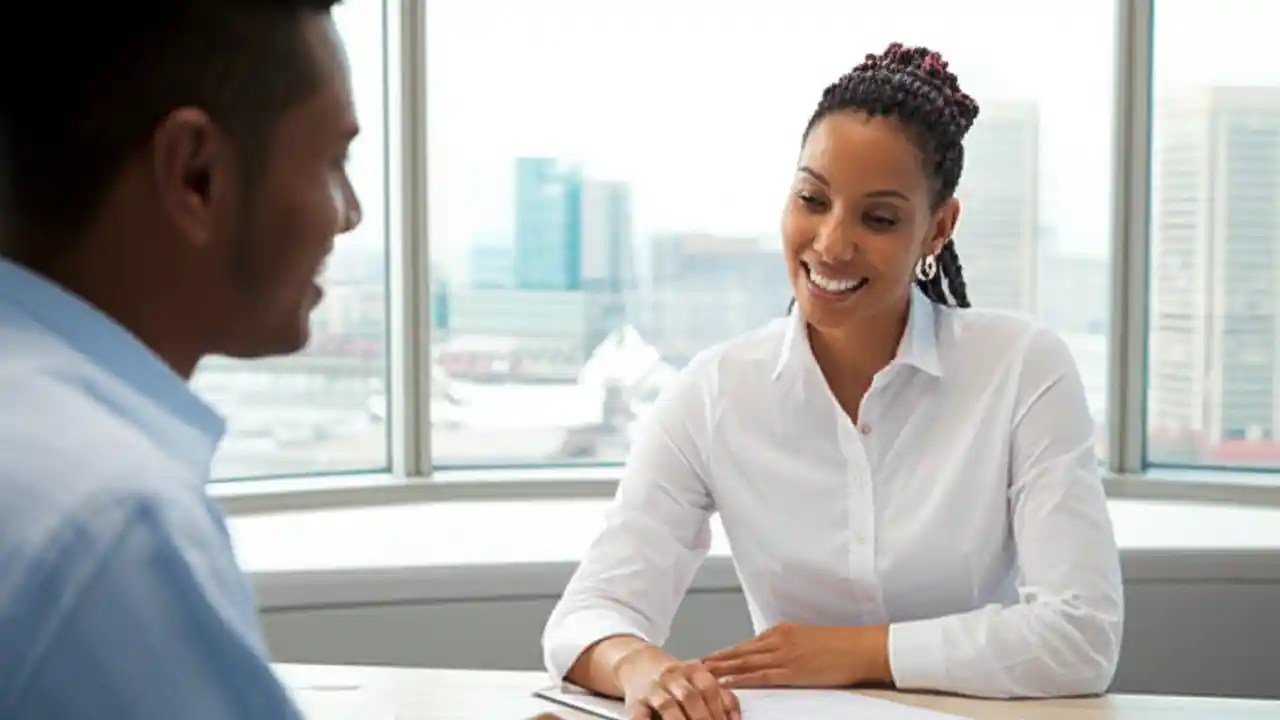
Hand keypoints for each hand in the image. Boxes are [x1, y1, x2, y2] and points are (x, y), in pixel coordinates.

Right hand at [615, 645, 741, 719]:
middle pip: (690, 696)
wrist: (639, 664)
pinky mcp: (634, 702)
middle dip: (703, 719)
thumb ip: (721, 697)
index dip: (720, 709)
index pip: (709, 688)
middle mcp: (672, 677)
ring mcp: (652, 690)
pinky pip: (639, 715)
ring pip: (667, 705)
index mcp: (693, 671)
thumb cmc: (676, 679)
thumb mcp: (699, 679)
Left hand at [701, 622, 890, 688]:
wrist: (860, 647)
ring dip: (719, 668)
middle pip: (738, 651)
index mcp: (782, 631)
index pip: (747, 644)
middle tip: (691, 664)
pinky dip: (738, 679)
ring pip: (743, 662)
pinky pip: (758, 675)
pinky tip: (723, 682)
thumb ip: (788, 643)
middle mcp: (778, 640)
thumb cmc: (841, 645)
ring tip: (699, 673)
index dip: (726, 652)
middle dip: (715, 658)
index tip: (709, 657)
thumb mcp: (809, 637)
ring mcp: (783, 654)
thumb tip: (773, 652)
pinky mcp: (791, 670)